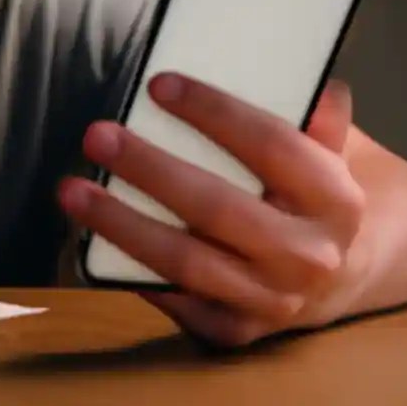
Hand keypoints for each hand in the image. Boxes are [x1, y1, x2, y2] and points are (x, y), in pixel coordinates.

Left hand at [59, 73, 367, 346]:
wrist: (335, 276)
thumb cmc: (307, 195)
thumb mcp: (327, 151)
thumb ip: (312, 117)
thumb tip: (302, 75)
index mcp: (334, 199)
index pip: (270, 146)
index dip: (214, 112)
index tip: (157, 85)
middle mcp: (307, 256)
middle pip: (217, 208)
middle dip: (150, 169)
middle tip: (97, 136)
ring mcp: (269, 300)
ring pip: (184, 262)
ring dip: (120, 225)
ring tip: (71, 190)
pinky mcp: (232, 330)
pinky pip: (172, 298)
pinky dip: (128, 269)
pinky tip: (90, 240)